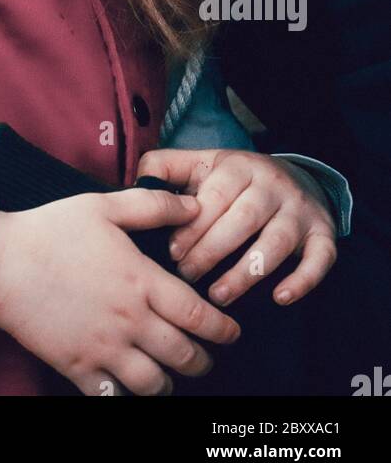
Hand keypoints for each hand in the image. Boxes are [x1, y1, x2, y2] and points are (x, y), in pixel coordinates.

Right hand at [0, 189, 241, 395]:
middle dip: (203, 361)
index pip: (198, 315)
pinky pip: (114, 396)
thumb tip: (194, 205)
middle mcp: (129, 320)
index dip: (223, 329)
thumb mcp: (104, 205)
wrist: (0, 262)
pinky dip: (127, 396)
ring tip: (169, 375)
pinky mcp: (77, 366)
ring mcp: (103, 348)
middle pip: (184, 356)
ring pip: (154, 384)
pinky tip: (128, 385)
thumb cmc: (52, 228)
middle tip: (205, 358)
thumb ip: (153, 205)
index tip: (232, 333)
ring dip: (169, 383)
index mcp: (141, 280)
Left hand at [136, 149, 336, 306]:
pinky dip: (303, 279)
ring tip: (219, 296)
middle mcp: (272, 185)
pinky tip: (280, 298)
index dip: (192, 226)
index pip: (214, 197)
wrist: (295, 176)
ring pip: (277, 241)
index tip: (171, 253)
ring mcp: (300, 209)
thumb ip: (167, 167)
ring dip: (247, 272)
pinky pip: (321, 256)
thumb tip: (138, 181)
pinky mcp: (324, 233)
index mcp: (238, 167)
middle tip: (188, 277)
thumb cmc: (235, 180)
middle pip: (243, 218)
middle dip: (212, 250)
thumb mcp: (202, 164)